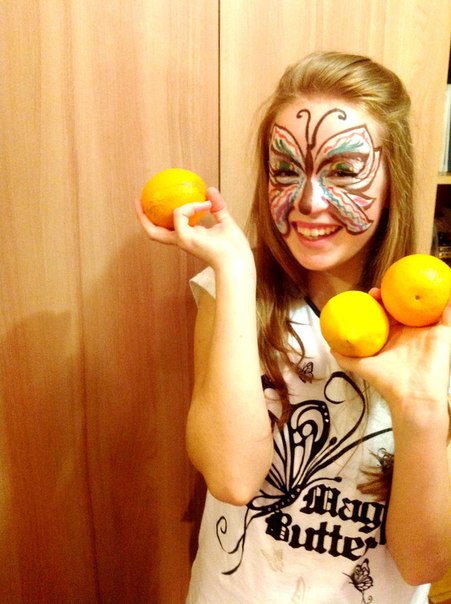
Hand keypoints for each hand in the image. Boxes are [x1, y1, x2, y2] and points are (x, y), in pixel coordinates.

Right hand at [135, 187, 253, 271]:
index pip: (170, 228)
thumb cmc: (234, 248)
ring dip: (149, 214)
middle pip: (154, 232)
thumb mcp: (225, 221)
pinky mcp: (185, 238)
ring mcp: (182, 240)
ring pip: (156, 229)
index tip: (166, 199)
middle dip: (142, 219)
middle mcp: (182, 240)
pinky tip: (204, 203)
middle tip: (138, 201)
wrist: (237, 261)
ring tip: (142, 199)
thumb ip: (217, 206)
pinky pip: (179, 215)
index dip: (162, 216)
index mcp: (190, 237)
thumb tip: (209, 188)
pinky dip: (189, 206)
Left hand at [332, 289, 450, 413]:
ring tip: (413, 278)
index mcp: (394, 336)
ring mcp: (428, 331)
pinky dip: (448, 299)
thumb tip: (330, 347)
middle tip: (385, 286)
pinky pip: (448, 312)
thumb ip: (346, 358)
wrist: (412, 396)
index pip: (387, 313)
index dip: (380, 302)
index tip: (372, 293)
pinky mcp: (444, 333)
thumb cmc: (388, 382)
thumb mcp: (363, 367)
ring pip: (426, 306)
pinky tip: (444, 286)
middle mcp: (410, 332)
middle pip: (404, 306)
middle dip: (395, 294)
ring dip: (421, 292)